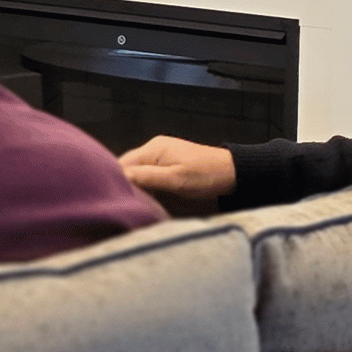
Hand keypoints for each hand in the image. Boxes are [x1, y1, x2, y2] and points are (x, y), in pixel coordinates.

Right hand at [118, 135, 235, 200]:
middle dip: (126, 183)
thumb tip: (119, 177)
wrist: (235, 173)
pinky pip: (149, 172)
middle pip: (129, 166)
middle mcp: (153, 148)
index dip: (117, 180)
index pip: (122, 163)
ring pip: (139, 170)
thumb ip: (146, 177)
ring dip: (137, 185)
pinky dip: (147, 184)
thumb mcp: (175, 179)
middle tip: (125, 203)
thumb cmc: (207, 176)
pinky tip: (149, 195)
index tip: (115, 198)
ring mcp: (162, 154)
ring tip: (136, 201)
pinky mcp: (169, 162)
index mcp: (152, 149)